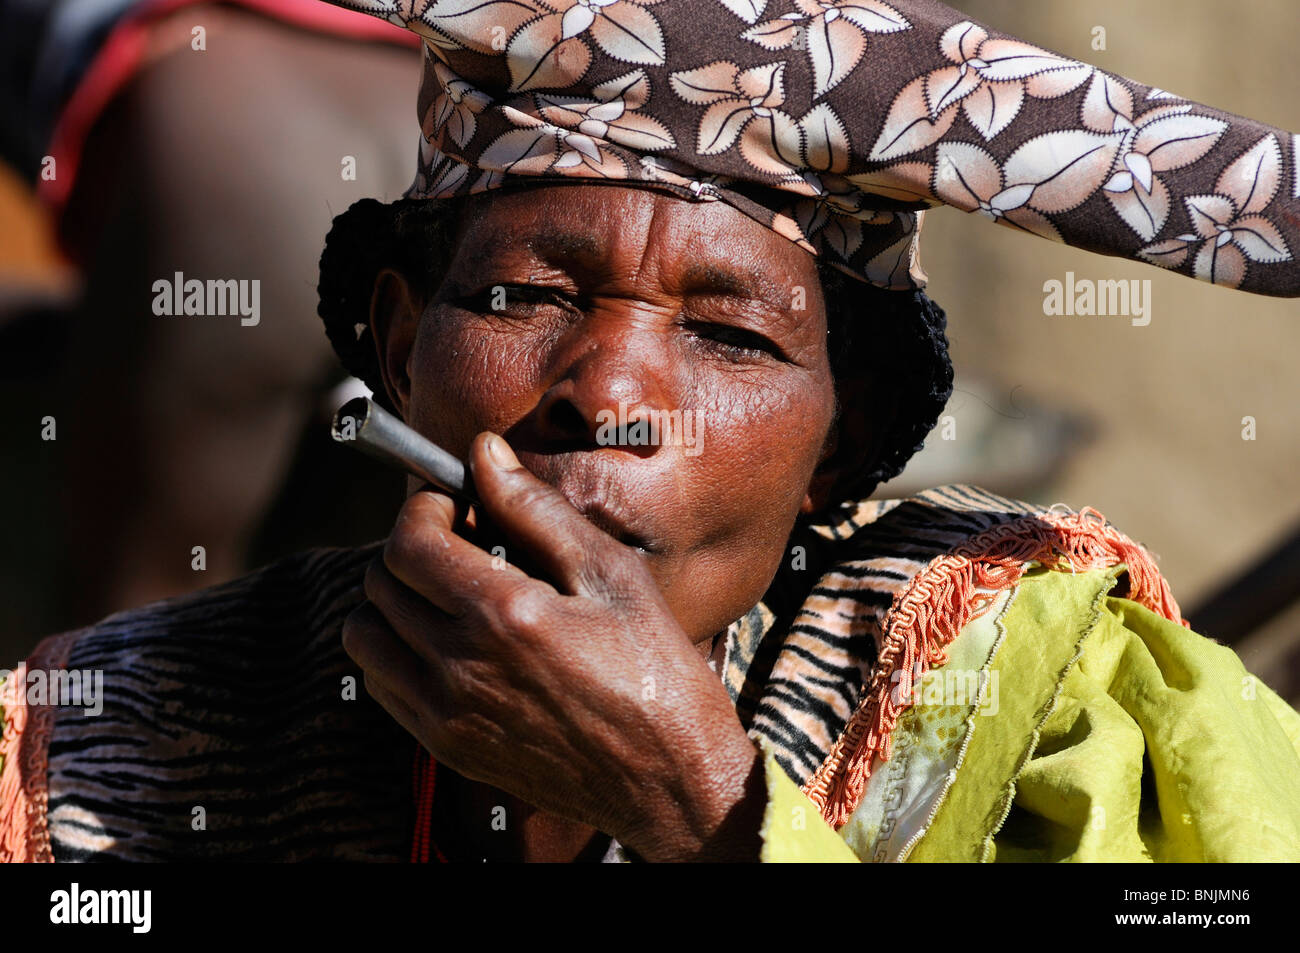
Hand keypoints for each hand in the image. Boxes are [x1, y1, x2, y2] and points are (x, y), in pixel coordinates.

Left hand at [342, 431, 765, 860]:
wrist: (669, 780)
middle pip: (380, 582)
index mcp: (504, 615)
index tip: (455, 502)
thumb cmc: (656, 671)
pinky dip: (397, 652)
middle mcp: (462, 667)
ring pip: (365, 636)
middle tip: (461, 542)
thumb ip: (536, 510)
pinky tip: (449, 641)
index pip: (408, 542)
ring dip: (393, 601)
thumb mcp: (612, 574)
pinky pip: (382, 686)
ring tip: (449, 593)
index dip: (424, 507)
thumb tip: (483, 454)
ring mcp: (448, 714)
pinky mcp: (448, 748)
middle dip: (412, 547)